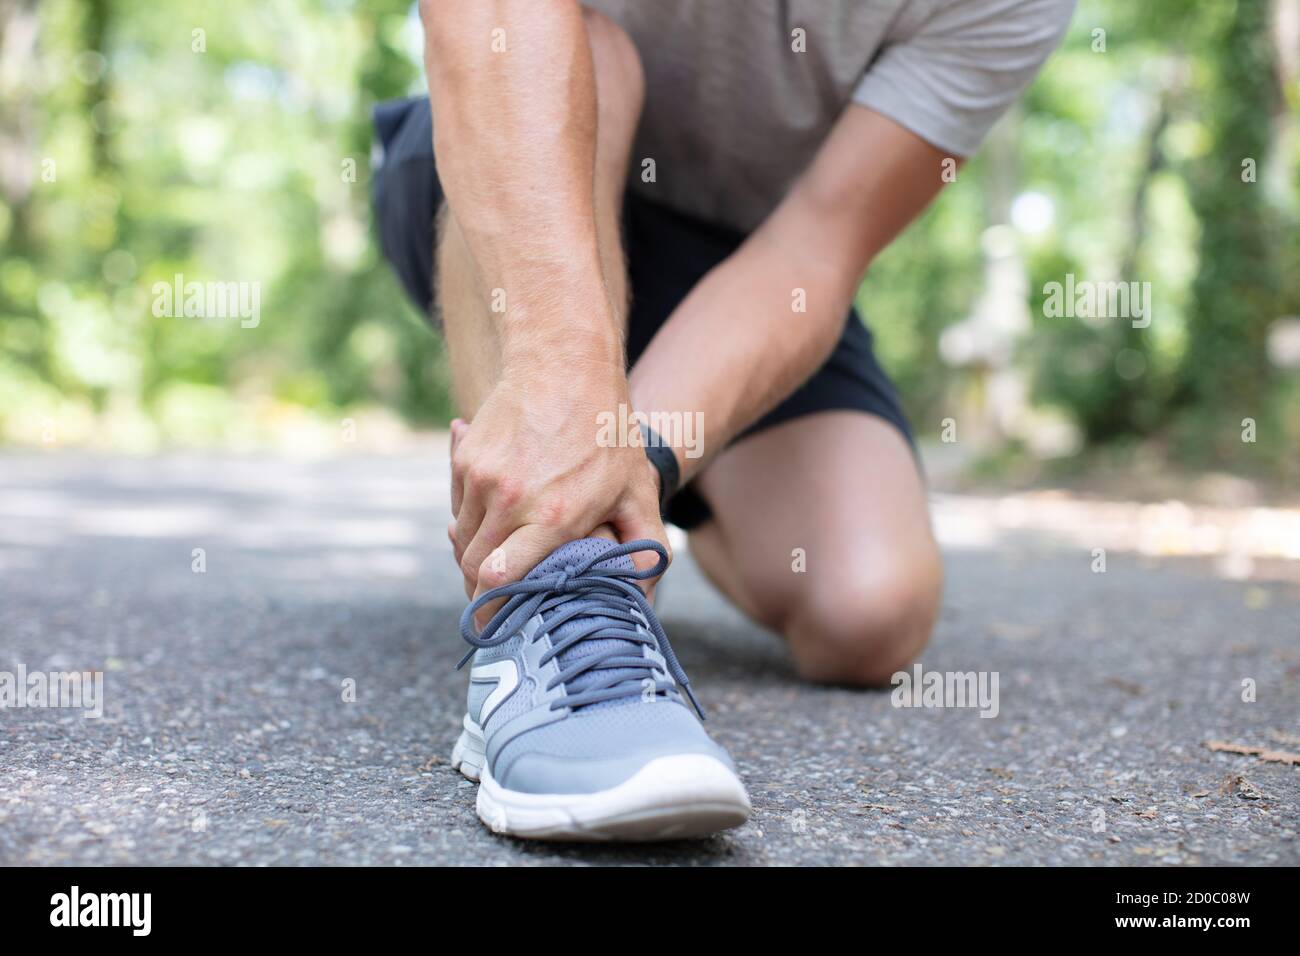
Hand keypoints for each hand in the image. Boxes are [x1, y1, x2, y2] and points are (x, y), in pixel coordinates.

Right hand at [447, 364, 668, 620]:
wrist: (566, 364)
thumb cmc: (609, 432)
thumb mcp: (637, 490)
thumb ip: (643, 546)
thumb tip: (642, 596)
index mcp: (553, 516)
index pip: (500, 582)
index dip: (493, 609)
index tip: (498, 623)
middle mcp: (510, 500)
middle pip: (472, 568)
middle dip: (479, 590)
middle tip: (496, 600)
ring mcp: (482, 478)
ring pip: (460, 539)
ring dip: (473, 554)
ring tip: (497, 559)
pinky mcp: (467, 459)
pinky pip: (456, 506)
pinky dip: (467, 519)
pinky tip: (492, 517)